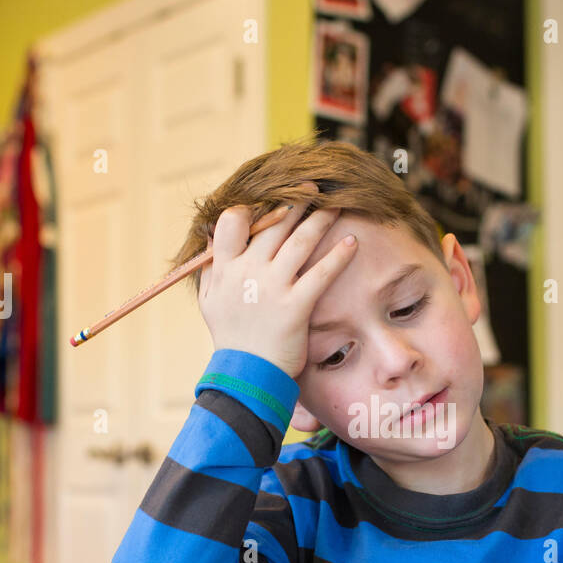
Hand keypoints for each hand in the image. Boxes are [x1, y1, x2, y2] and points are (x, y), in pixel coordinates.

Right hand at [198, 188, 357, 378]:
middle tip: (311, 187)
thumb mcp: (210, 302)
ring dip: (320, 218)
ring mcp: (272, 287)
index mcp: (225, 269)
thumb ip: (211, 270)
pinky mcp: (295, 305)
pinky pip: (321, 273)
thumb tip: (210, 240)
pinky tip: (352, 242)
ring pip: (299, 241)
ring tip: (335, 204)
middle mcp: (247, 272)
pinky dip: (338, 255)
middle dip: (294, 201)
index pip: (232, 222)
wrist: (247, 375)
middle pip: (273, 224)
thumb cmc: (232, 337)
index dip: (252, 207)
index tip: (268, 201)